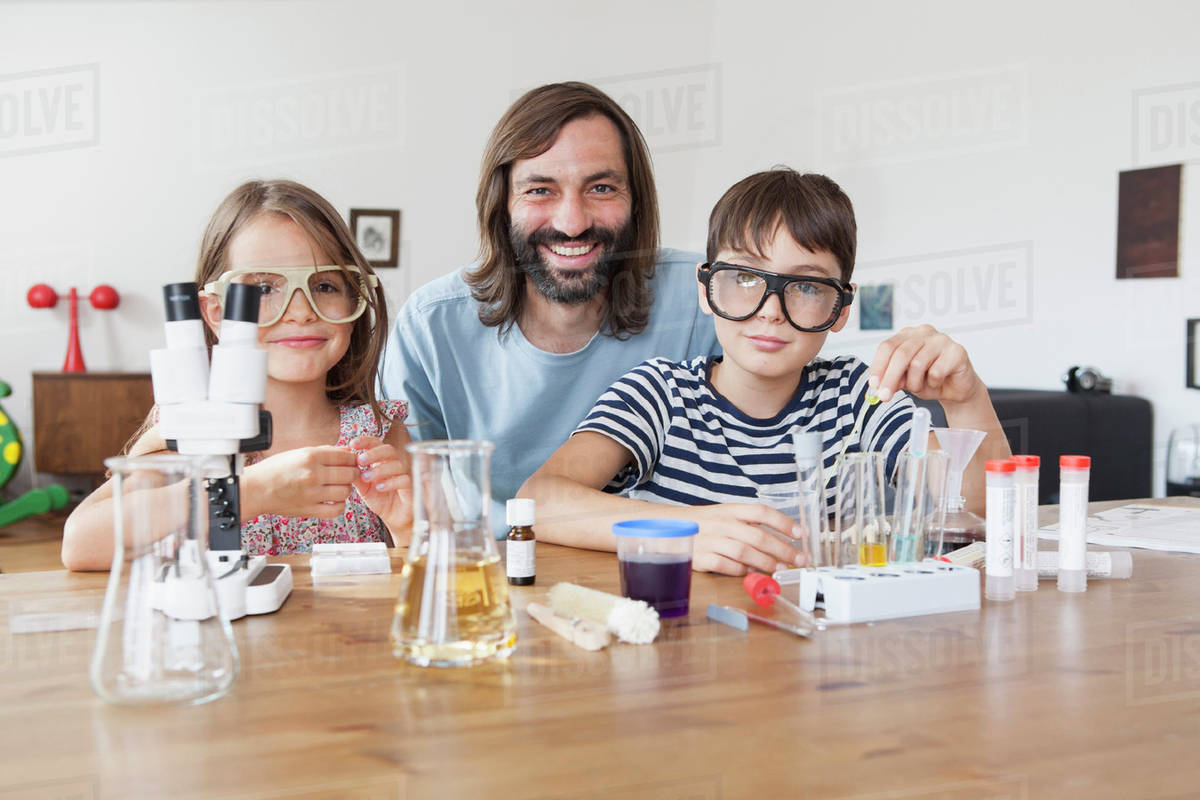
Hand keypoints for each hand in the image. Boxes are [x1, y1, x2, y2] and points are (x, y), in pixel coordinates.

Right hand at [243, 446, 359, 518]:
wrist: (256, 489)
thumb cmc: (275, 469)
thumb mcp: (299, 452)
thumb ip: (325, 451)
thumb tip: (348, 450)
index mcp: (311, 457)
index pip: (346, 456)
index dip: (352, 458)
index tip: (350, 461)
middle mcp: (313, 474)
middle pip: (350, 474)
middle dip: (352, 473)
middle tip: (347, 473)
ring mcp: (312, 494)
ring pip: (345, 491)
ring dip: (345, 489)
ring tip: (337, 486)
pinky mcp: (310, 509)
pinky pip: (336, 510)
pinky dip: (339, 505)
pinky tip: (332, 500)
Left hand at [349, 435, 412, 541]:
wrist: (394, 518)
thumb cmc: (381, 500)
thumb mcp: (364, 488)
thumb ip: (356, 477)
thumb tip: (342, 465)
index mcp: (382, 462)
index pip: (376, 444)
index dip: (366, 441)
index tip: (352, 444)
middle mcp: (394, 465)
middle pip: (389, 450)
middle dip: (374, 453)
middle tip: (360, 460)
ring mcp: (404, 475)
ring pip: (396, 464)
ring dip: (380, 469)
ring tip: (366, 478)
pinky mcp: (411, 487)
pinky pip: (404, 480)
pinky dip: (391, 482)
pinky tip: (379, 487)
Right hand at [689, 503, 810, 575]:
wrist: (665, 528)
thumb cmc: (702, 524)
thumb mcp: (723, 515)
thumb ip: (747, 524)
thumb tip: (779, 539)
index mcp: (730, 510)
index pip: (761, 512)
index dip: (783, 522)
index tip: (801, 534)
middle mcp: (721, 523)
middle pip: (757, 535)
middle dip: (783, 549)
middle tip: (799, 560)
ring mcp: (710, 540)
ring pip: (744, 552)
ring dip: (765, 562)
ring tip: (779, 569)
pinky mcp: (700, 558)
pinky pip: (726, 566)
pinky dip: (741, 571)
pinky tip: (750, 574)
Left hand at [869, 324, 983, 406]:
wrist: (956, 389)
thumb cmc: (929, 380)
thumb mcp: (905, 381)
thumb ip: (893, 379)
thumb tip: (879, 385)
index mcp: (907, 335)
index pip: (887, 346)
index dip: (878, 366)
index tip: (873, 385)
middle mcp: (924, 333)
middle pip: (901, 354)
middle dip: (890, 378)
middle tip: (885, 396)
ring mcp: (941, 340)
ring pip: (917, 364)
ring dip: (915, 383)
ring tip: (921, 387)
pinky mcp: (957, 351)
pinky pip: (936, 371)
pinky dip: (933, 383)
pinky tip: (938, 382)